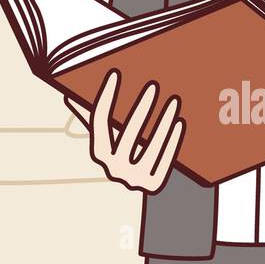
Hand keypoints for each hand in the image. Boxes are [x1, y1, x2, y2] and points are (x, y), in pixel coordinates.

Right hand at [65, 70, 183, 192]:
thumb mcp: (109, 138)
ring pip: (151, 147)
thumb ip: (97, 117)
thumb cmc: (121, 153)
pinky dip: (173, 140)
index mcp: (98, 154)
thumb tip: (85, 88)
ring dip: (163, 121)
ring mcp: (134, 179)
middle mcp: (113, 169)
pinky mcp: (153, 185)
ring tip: (174, 100)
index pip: (99, 121)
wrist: (130, 190)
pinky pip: (166, 159)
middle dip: (142, 107)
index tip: (115, 73)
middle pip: (128, 134)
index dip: (106, 96)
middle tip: (153, 85)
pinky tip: (179, 122)